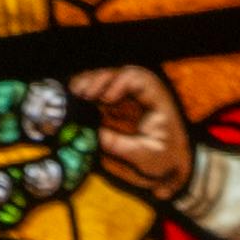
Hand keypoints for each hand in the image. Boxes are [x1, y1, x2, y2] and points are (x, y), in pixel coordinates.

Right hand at [82, 59, 197, 205]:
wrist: (168, 165)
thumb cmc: (164, 157)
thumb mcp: (146, 156)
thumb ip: (121, 146)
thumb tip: (94, 136)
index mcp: (155, 98)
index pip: (138, 79)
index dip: (121, 82)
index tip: (107, 98)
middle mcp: (138, 92)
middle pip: (116, 74)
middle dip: (97, 80)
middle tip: (82, 94)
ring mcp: (123, 97)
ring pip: (102, 80)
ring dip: (86, 85)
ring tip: (74, 95)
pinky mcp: (110, 107)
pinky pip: (94, 93)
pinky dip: (82, 94)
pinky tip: (71, 99)